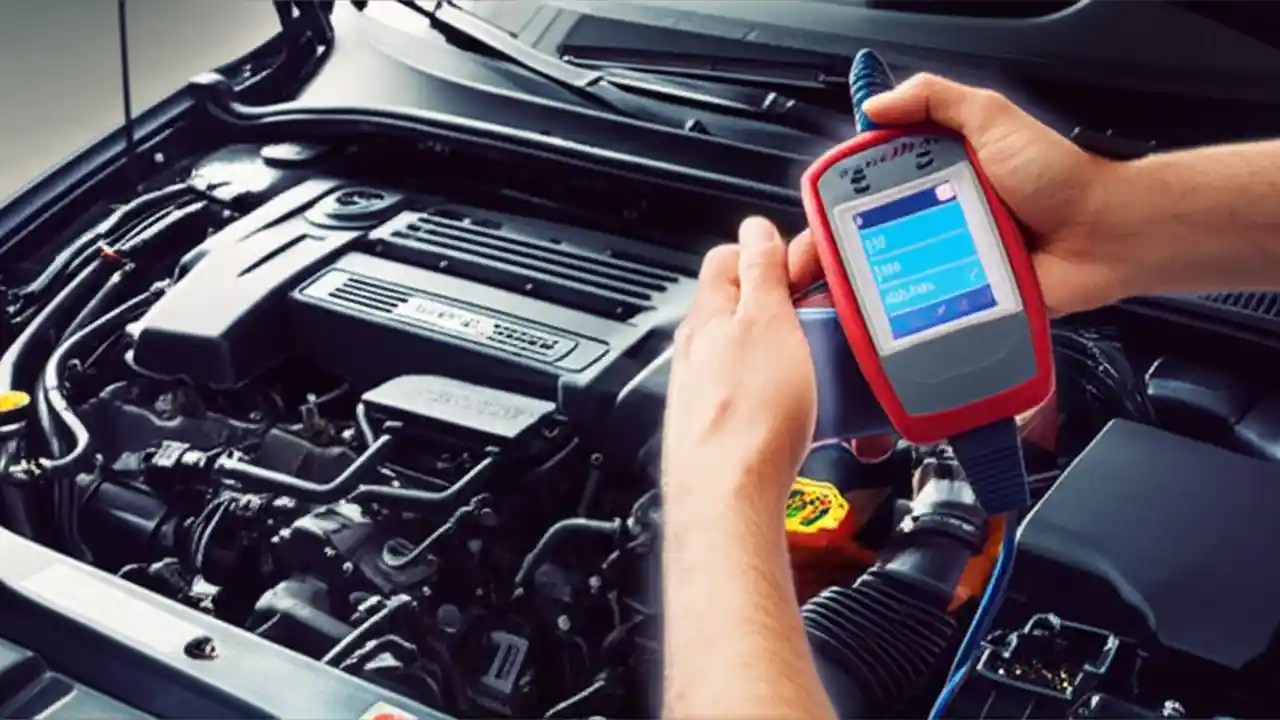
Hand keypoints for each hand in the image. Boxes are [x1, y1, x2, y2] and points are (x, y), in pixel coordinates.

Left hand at [662, 218, 817, 512]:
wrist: (728, 500)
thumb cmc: (746, 419)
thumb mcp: (766, 322)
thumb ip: (761, 272)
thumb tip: (757, 228)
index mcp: (708, 314)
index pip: (733, 257)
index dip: (774, 251)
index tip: (812, 263)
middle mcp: (701, 350)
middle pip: (749, 306)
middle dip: (792, 307)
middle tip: (826, 318)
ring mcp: (710, 391)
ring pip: (757, 353)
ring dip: (794, 352)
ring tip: (823, 367)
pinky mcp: (725, 427)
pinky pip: (760, 395)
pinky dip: (788, 394)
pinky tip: (806, 410)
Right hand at [792, 73, 1123, 316]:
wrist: (1104, 237)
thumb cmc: (1058, 179)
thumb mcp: (992, 118)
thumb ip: (936, 100)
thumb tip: (878, 103)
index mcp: (933, 174)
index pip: (866, 190)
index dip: (832, 208)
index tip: (813, 225)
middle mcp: (935, 218)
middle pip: (866, 242)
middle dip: (833, 260)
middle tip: (812, 275)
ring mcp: (947, 262)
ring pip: (888, 283)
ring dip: (863, 295)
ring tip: (837, 306)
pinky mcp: (964, 301)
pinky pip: (925, 314)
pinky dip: (904, 323)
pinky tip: (881, 328)